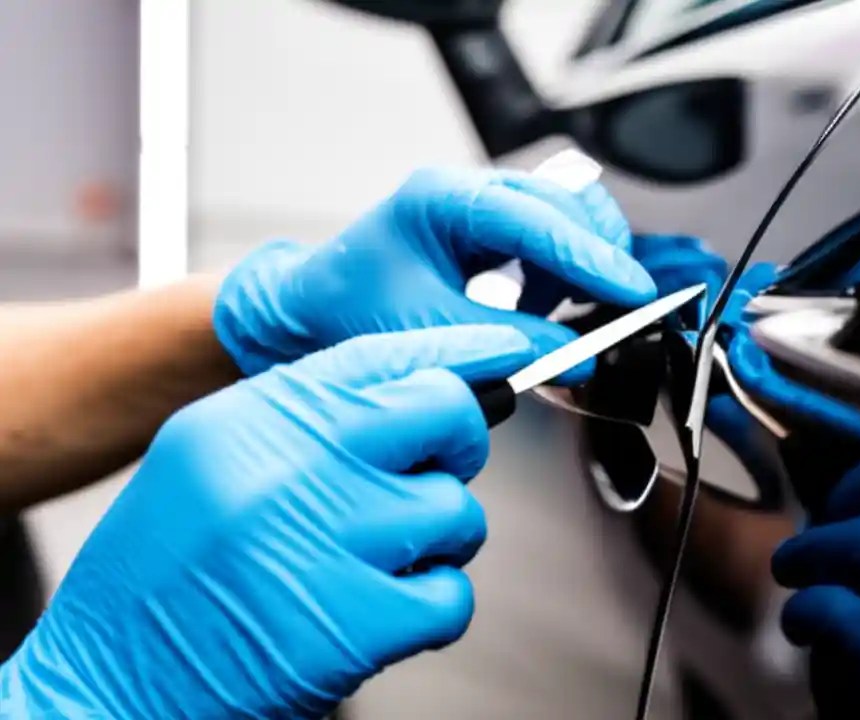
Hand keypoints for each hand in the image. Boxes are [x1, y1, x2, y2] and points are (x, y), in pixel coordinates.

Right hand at [0, 326, 534, 718]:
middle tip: (421, 480)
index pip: (388, 354)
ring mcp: (332, 536)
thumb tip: (426, 391)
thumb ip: (311, 417)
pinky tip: (377, 613)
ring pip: (458, 512)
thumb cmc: (164, 574)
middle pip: (447, 415)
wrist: (110, 677)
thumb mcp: (215, 456)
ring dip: (434, 544)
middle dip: (455, 448)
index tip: (507, 353)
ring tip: (372, 566)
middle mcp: (299, 461)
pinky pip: (452, 596)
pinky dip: (429, 610)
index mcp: (260, 415)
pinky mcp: (358, 620)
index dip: (460, 352)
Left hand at [214, 167, 656, 376]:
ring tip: (566, 309)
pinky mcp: (492, 228)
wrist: (312, 311)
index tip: (631, 290)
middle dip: (598, 253)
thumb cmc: (349, 310)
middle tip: (620, 304)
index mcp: (441, 199)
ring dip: (582, 261)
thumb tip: (576, 356)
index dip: (590, 256)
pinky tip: (543, 304)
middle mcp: (466, 191)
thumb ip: (510, 341)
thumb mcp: (431, 331)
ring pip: (566, 211)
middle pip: (564, 200)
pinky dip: (563, 271)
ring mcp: (481, 205)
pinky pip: (550, 236)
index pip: (536, 218)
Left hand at [724, 334, 859, 718]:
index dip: (828, 409)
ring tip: (813, 592)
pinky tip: (822, 634)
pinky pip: (822, 602)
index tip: (763, 370)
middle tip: (826, 548)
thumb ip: (818, 473)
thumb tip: (737, 402)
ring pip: (854, 535)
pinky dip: (803, 618)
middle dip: (839, 506)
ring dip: (809, 564)